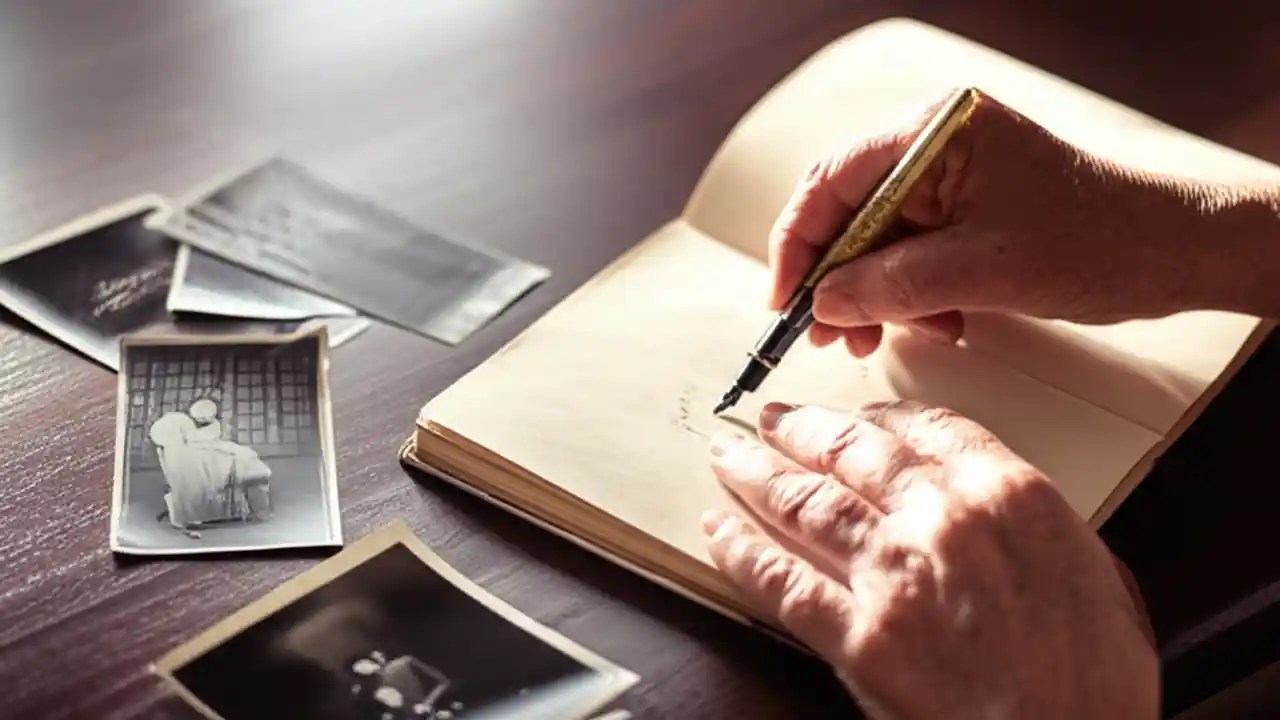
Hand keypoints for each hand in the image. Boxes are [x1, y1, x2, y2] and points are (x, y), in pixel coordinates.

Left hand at [701, 401, 1157, 718]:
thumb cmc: (1094, 684)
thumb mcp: (1097, 578)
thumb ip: (1032, 528)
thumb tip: (997, 511)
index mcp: (1008, 495)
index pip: (927, 429)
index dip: (881, 418)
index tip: (859, 416)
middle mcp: (940, 519)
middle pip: (852, 451)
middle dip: (803, 429)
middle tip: (773, 418)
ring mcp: (891, 574)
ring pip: (806, 502)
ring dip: (758, 473)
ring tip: (730, 456)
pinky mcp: (855, 636)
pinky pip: (782, 582)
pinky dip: (742, 552)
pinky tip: (720, 531)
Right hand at [767, 89, 1276, 355]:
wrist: (1170, 254)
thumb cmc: (1098, 241)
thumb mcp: (981, 271)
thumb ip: (892, 285)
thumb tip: (824, 301)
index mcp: (936, 133)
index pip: (834, 181)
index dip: (800, 244)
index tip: (787, 297)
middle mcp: (936, 147)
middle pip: (850, 213)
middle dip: (838, 279)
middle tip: (830, 332)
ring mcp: (950, 179)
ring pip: (877, 241)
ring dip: (875, 295)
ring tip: (880, 337)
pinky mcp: (964, 212)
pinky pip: (910, 255)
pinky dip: (910, 296)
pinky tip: (935, 323)